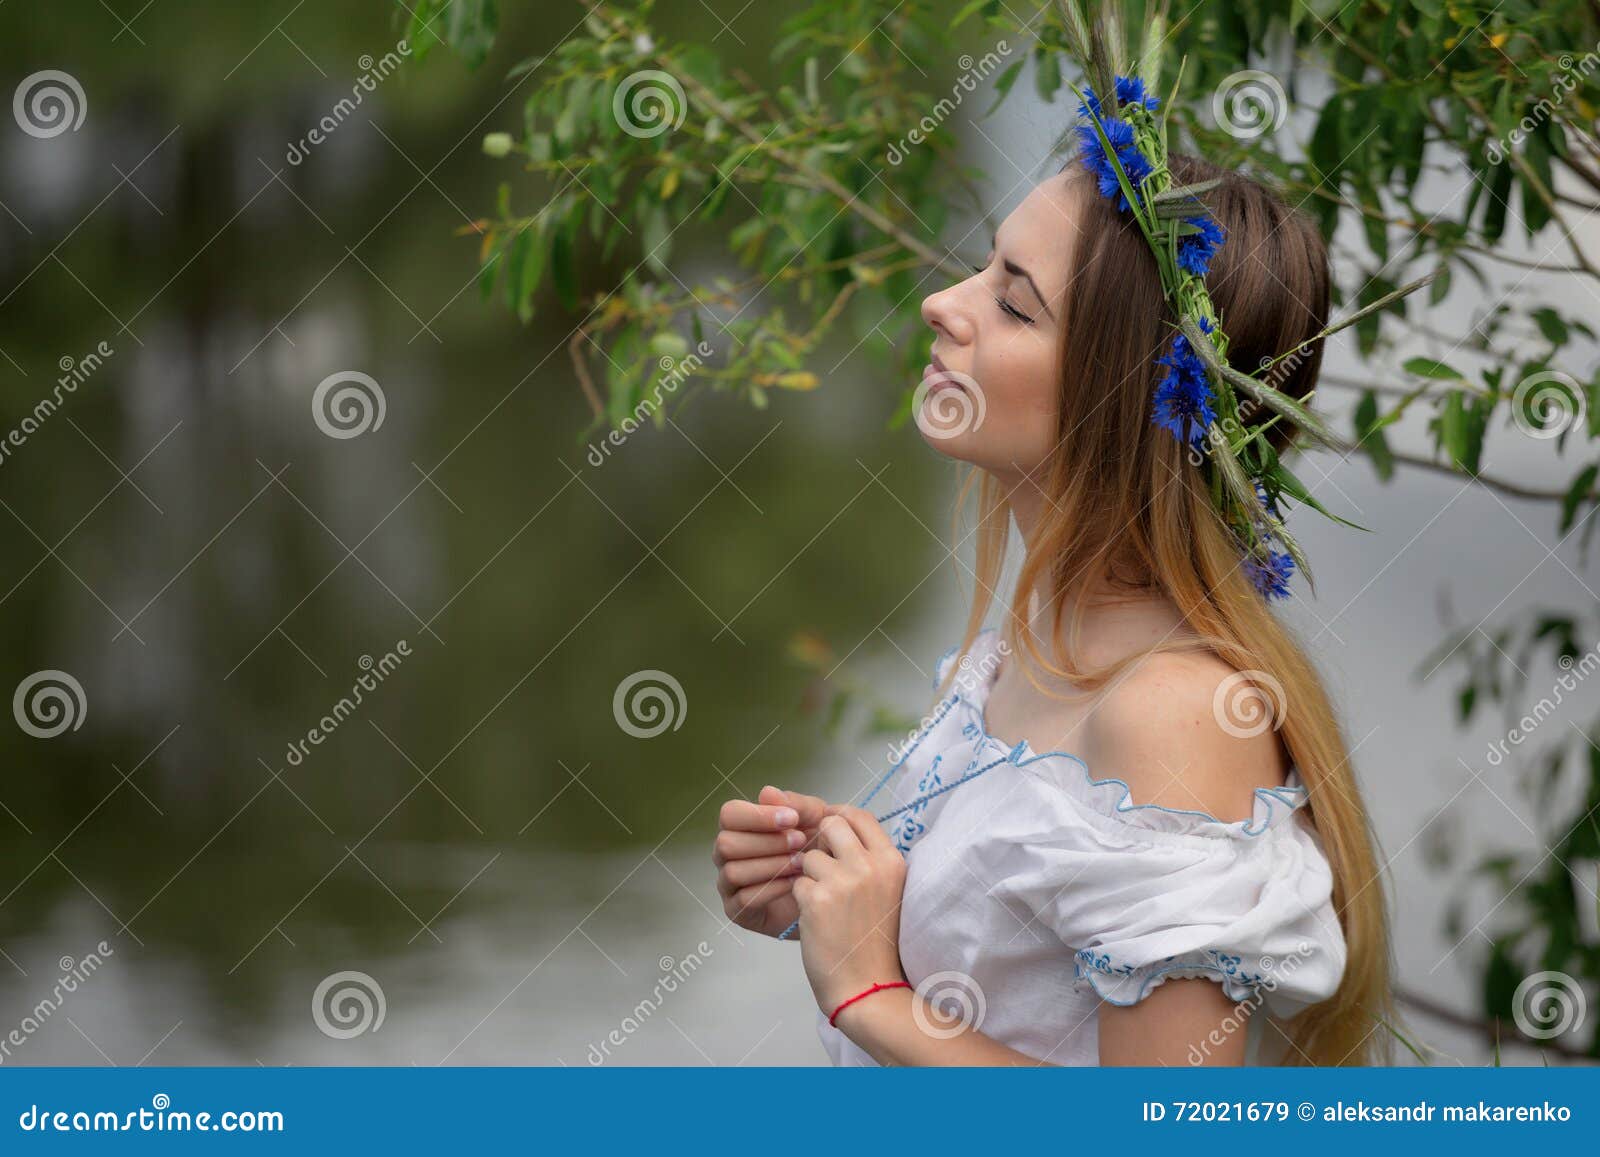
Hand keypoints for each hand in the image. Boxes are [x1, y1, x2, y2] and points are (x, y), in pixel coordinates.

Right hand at [714, 785, 834, 937]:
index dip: (758, 815)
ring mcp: (728, 884)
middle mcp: (726, 854)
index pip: (729, 814)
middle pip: (727, 843)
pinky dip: (773, 889)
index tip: (792, 819)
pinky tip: (795, 882)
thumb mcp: (815, 820)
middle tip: (800, 842)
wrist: (828, 889)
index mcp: (738, 827)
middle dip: (767, 842)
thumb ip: (796, 804)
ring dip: (772, 865)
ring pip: (734, 871)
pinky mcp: (738, 910)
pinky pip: (745, 899)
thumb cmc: (815, 848)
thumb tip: (767, 793)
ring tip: (802, 863)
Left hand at [793, 807, 907, 1013]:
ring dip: (810, 877)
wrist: (869, 987)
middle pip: (830, 824)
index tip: (828, 829)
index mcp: (892, 861)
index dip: (838, 816)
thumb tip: (836, 827)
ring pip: (809, 857)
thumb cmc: (876, 943)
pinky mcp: (817, 899)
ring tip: (826, 906)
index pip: (860, 815)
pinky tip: (818, 921)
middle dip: (819, 842)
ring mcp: (843, 880)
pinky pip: (797, 883)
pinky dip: (802, 900)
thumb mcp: (889, 892)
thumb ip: (870, 860)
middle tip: (823, 868)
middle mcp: (870, 865)